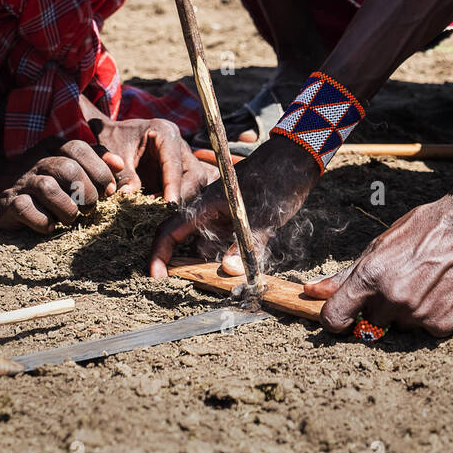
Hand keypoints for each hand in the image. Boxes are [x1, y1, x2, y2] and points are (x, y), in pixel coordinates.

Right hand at [0, 139, 125, 234]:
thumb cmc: (40, 179)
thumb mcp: (66, 163)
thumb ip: (95, 162)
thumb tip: (120, 164)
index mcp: (53, 146)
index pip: (80, 148)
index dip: (99, 169)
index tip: (110, 190)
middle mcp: (37, 161)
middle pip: (68, 168)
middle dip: (86, 192)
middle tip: (90, 208)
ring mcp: (21, 182)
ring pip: (49, 189)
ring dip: (67, 209)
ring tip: (71, 218)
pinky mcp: (8, 203)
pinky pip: (26, 209)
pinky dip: (43, 222)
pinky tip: (50, 227)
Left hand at [90, 116, 216, 203]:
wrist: (111, 134)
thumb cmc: (111, 138)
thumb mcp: (113, 152)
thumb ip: (122, 174)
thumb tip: (128, 196)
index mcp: (165, 132)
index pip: (175, 163)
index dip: (173, 186)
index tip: (169, 206)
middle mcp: (179, 145)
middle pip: (194, 175)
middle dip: (182, 196)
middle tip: (161, 213)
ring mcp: (182, 160)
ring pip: (195, 185)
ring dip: (180, 202)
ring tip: (156, 213)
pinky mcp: (179, 174)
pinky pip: (185, 191)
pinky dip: (174, 204)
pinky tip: (157, 213)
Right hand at [149, 135, 320, 276]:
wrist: (296, 161)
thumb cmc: (276, 179)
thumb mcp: (264, 214)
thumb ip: (248, 244)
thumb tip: (230, 270)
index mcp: (206, 205)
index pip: (171, 230)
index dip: (159, 254)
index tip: (156, 278)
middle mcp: (210, 214)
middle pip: (187, 245)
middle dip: (186, 269)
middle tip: (192, 291)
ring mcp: (224, 219)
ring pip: (208, 250)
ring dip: (212, 269)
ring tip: (221, 289)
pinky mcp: (239, 225)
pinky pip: (227, 247)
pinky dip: (230, 262)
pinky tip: (243, 275)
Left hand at [304, 194, 452, 337]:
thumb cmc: (421, 230)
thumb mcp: (378, 245)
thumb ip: (344, 275)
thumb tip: (310, 291)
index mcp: (371, 276)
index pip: (335, 317)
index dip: (333, 318)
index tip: (339, 315)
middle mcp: (392, 299)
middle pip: (369, 321)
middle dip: (376, 306)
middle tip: (395, 282)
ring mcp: (418, 315)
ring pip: (397, 326)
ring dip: (402, 311)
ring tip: (419, 282)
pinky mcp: (441, 326)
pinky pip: (423, 330)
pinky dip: (427, 316)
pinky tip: (436, 291)